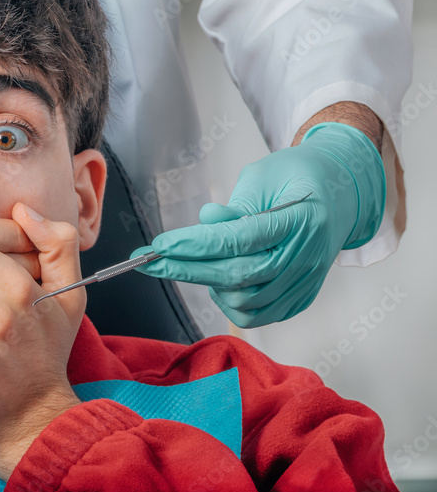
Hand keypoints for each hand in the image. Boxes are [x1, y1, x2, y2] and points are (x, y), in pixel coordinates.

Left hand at [133, 122, 384, 326]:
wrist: (342, 193)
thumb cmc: (297, 176)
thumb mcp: (264, 176)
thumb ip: (236, 204)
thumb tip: (206, 223)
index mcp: (302, 219)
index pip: (239, 239)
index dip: (195, 244)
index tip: (159, 244)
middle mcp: (308, 255)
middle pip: (238, 274)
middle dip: (186, 270)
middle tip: (149, 262)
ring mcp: (307, 280)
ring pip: (246, 301)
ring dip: (209, 285)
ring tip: (195, 263)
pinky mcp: (301, 297)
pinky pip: (258, 315)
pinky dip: (230, 303)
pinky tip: (218, 282)